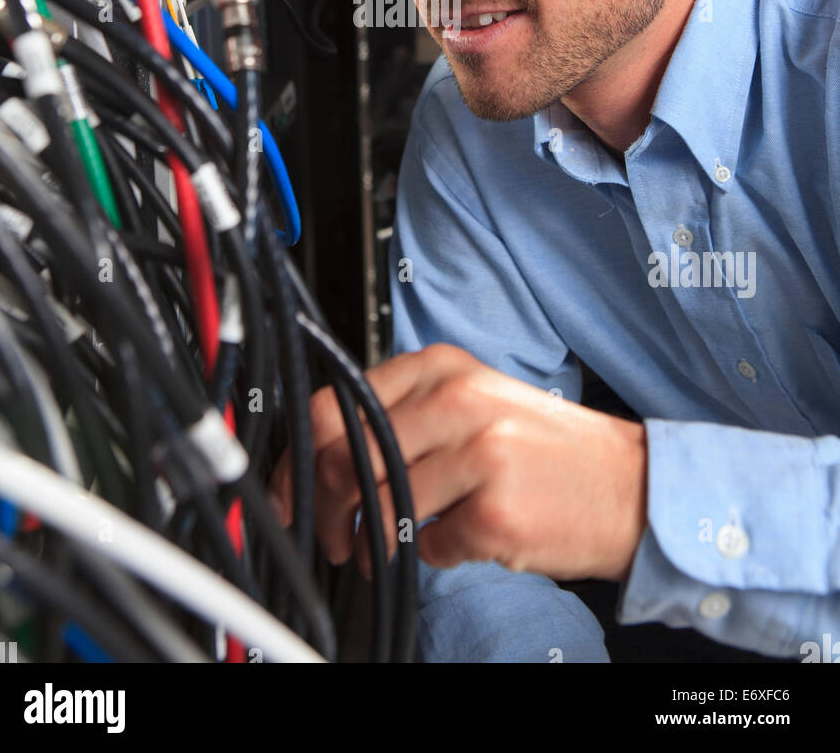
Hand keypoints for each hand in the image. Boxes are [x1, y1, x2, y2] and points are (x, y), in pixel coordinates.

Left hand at [268, 343, 647, 582]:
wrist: (631, 485)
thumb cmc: (544, 451)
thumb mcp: (473, 405)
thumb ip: (404, 415)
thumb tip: (322, 452)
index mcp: (442, 368)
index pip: (336, 407)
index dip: (300, 460)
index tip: (292, 493)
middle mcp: (458, 400)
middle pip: (346, 458)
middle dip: (324, 509)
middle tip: (333, 536)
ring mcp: (479, 453)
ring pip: (379, 509)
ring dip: (374, 543)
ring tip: (391, 548)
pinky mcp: (495, 509)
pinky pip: (428, 546)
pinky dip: (433, 556)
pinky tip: (461, 541)